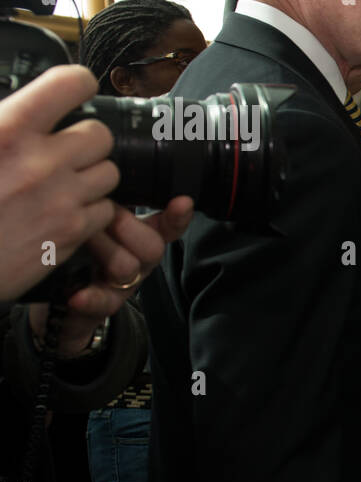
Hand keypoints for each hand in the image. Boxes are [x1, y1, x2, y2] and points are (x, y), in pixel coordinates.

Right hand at [0, 66, 119, 302]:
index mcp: (8, 128)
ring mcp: (61, 198)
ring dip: (90, 177)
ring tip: (59, 186)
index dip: (78, 84)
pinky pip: (105, 211)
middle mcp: (40, 161)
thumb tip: (22, 110)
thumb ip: (3, 123)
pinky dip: (90, 213)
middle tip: (62, 152)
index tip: (77, 90)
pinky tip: (60, 214)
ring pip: (108, 173)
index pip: (69, 84)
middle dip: (85, 142)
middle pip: (100, 135)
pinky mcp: (72, 232)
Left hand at [27, 197, 193, 355]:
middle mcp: (137, 262)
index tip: (182, 202)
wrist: (55, 300)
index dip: (177, 216)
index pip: (168, 226)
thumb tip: (108, 173)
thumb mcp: (94, 223)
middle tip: (97, 215)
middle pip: (153, 246)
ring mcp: (122, 286)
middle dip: (125, 226)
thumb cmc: (77, 251)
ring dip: (104, 253)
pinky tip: (78, 295)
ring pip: (129, 269)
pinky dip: (92, 298)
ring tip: (77, 242)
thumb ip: (106, 203)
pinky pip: (105, 304)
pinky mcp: (102, 308)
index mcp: (139, 238)